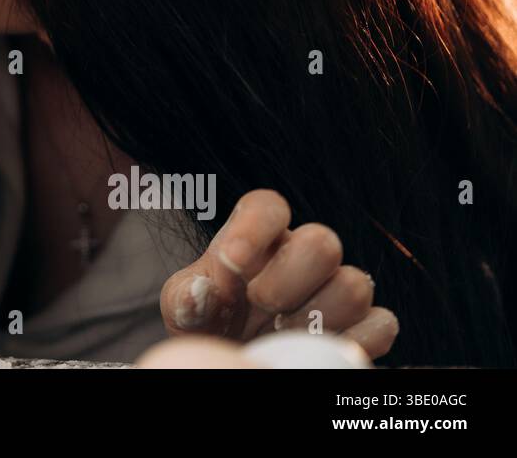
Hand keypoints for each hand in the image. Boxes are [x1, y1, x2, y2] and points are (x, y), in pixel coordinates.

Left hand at [159, 189, 397, 358]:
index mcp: (257, 238)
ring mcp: (336, 289)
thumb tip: (201, 291)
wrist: (231, 358)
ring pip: (354, 284)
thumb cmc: (207, 324)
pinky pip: (380, 324)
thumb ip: (187, 295)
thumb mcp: (183, 307)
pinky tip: (316, 352)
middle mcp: (300, 257)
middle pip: (322, 242)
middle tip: (260, 305)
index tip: (231, 261)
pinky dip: (353, 341)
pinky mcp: (365, 326)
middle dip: (289, 279)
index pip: (267, 207)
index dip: (255, 226)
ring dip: (317, 317)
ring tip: (281, 335)